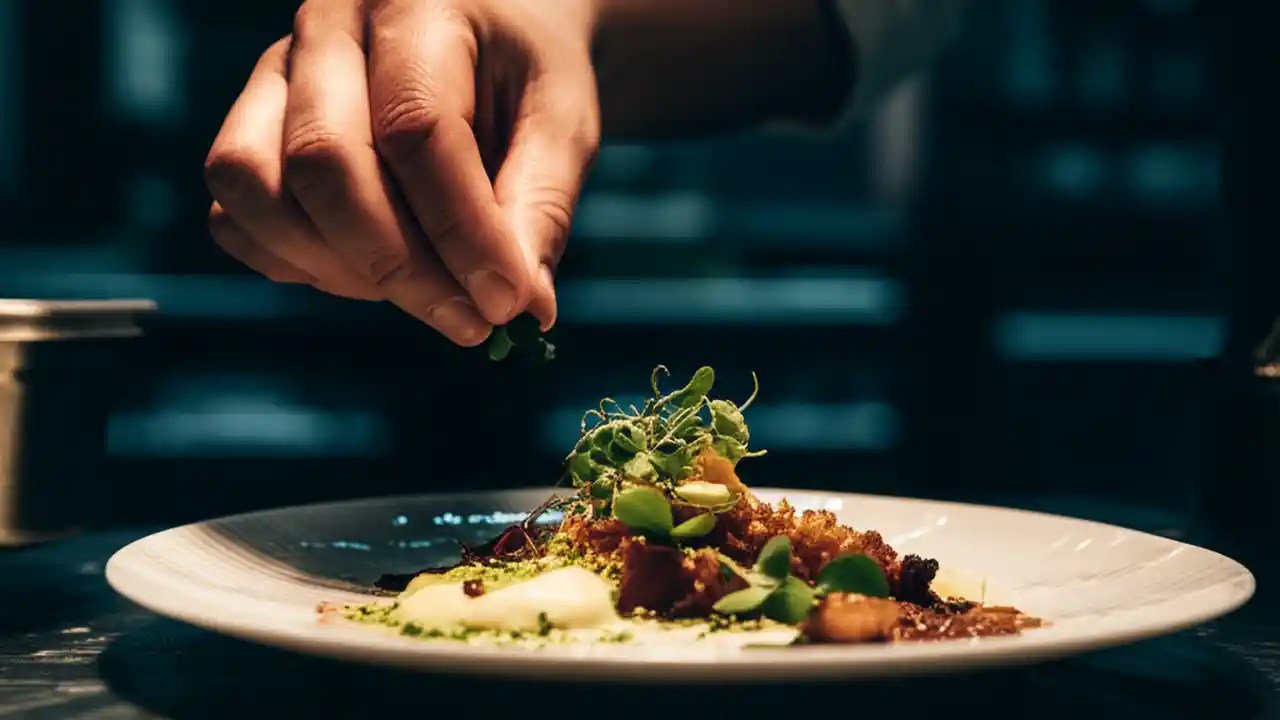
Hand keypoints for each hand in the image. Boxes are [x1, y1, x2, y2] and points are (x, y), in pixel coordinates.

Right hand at [204, 0, 600, 345]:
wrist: (486, 33)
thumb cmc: (524, 74)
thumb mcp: (561, 121)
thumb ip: (542, 205)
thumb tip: (525, 308)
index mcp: (414, 5)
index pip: (416, 128)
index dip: (460, 230)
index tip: (508, 302)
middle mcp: (326, 28)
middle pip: (322, 160)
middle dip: (399, 266)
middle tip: (470, 322)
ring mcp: (272, 77)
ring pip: (253, 186)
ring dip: (335, 268)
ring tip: (420, 291)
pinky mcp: (247, 129)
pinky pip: (234, 215)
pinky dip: (294, 264)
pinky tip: (368, 273)